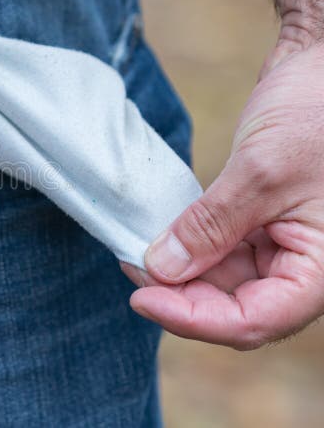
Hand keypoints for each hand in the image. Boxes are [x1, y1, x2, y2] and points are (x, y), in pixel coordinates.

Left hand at [121, 33, 323, 349]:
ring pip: (224, 281)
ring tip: (136, 251)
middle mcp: (305, 266)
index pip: (252, 321)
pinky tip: (160, 237)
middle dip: (179, 292)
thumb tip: (161, 269)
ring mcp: (284, 244)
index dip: (191, 318)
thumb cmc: (317, 113)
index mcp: (322, 269)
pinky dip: (190, 247)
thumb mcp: (260, 172)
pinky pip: (223, 250)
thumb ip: (211, 227)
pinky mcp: (264, 223)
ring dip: (179, 271)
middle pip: (234, 305)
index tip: (140, 297)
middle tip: (130, 267)